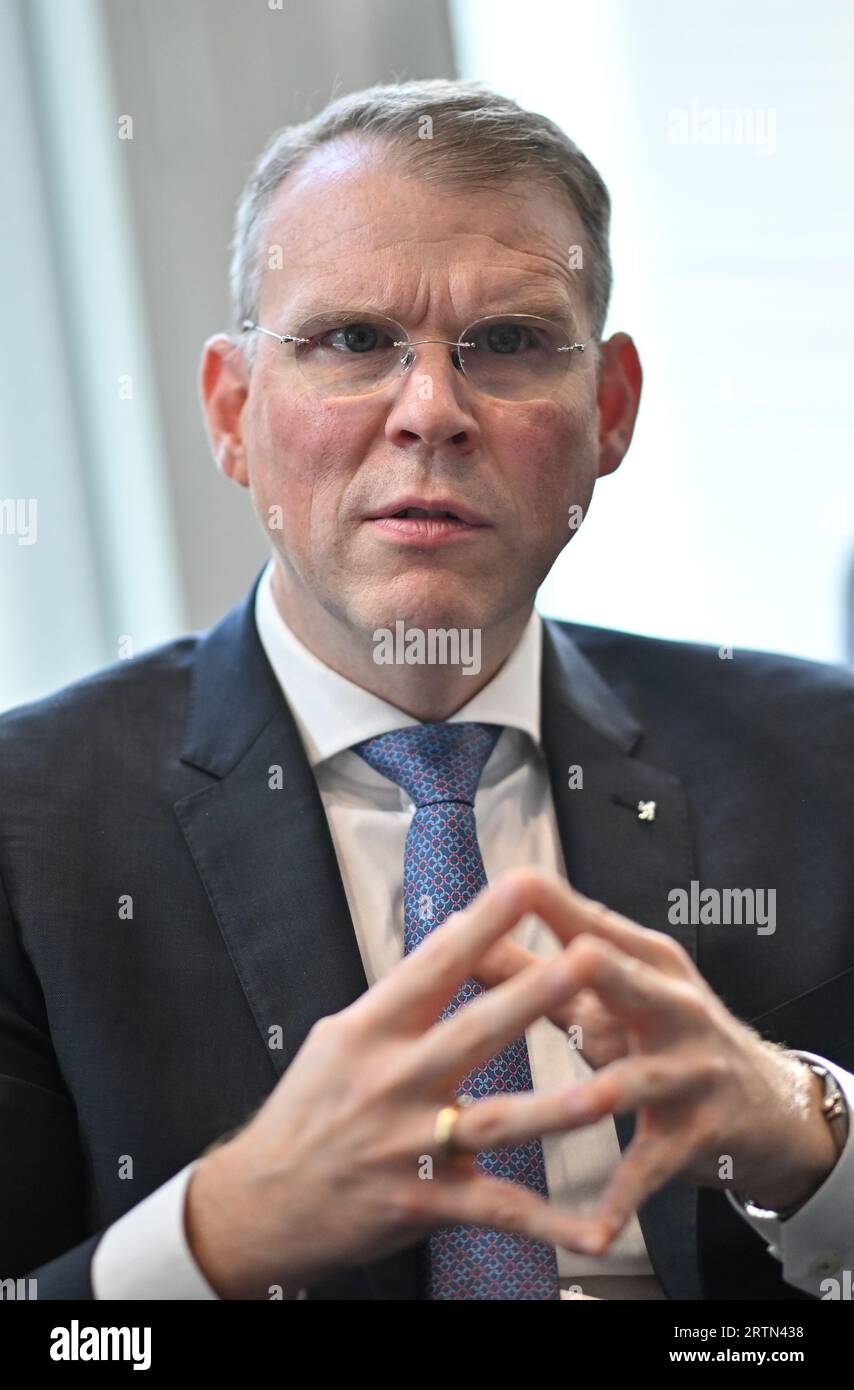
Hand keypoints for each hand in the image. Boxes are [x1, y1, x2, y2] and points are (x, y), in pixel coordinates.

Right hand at [185, 872, 614, 1298]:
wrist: (259, 1204)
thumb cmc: (307, 1112)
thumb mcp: (339, 1038)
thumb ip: (400, 995)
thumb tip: (456, 933)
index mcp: (369, 1031)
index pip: (433, 966)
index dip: (480, 924)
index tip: (522, 886)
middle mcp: (391, 1081)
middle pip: (473, 1032)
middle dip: (531, 996)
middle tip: (583, 961)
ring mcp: (409, 1145)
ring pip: (495, 1122)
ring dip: (555, 1109)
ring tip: (610, 1091)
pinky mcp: (424, 1203)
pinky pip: (498, 1212)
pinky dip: (548, 1225)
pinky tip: (593, 1231)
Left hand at [468, 868, 840, 1247]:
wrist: (760, 1101)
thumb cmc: (659, 1032)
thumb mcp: (609, 995)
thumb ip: (533, 969)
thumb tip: (460, 933)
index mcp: (642, 960)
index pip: (592, 922)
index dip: (551, 905)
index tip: (505, 888)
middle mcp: (670, 1004)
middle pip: (627, 981)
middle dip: (595, 972)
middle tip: (571, 962)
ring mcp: (687, 1069)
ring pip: (633, 1081)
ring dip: (592, 1099)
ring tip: (567, 1108)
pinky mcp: (694, 1131)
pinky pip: (650, 1167)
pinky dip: (623, 1199)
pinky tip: (594, 1228)